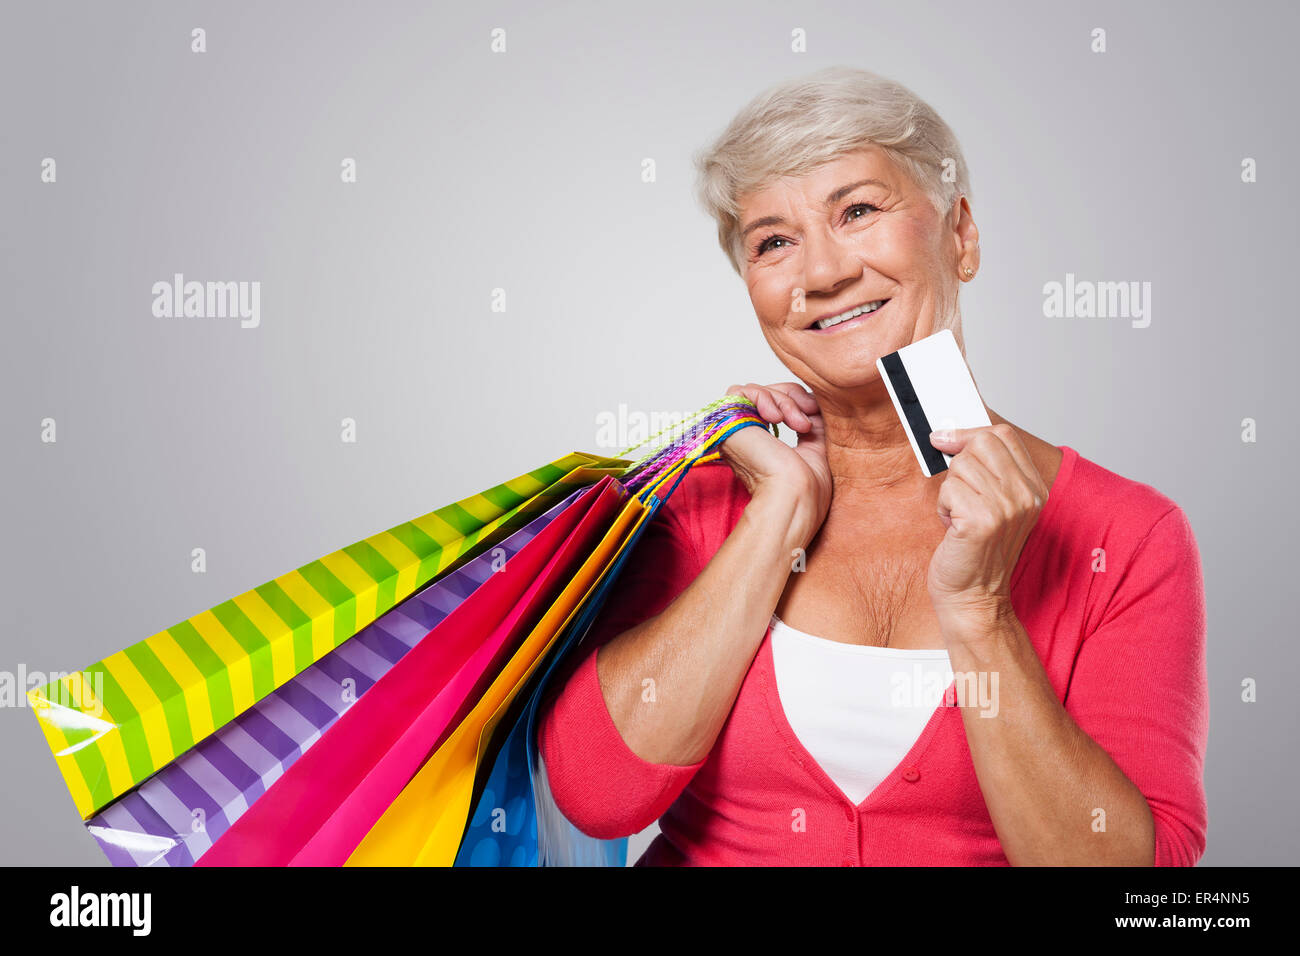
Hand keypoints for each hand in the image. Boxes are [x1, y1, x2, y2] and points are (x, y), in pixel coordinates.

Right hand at [718, 382, 830, 549]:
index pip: (774, 404)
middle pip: (766, 394)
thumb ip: (814, 421)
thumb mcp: (817, 446)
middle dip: (793, 397)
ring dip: (784, 400)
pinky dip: (766, 398)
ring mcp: (734, 430)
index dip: (796, 399)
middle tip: (809, 413)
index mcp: (762, 444)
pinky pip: (742, 391)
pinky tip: (778, 418)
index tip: (815, 411)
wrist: (794, 497)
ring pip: (756, 392)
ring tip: (800, 424)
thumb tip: (815, 400)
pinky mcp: (726, 424)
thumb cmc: (806, 488)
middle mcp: (745, 436)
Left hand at [925, 424, 1049, 629]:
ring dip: (949, 492)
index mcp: (1034, 489)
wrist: (974, 598)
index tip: (947, 439)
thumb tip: (950, 434)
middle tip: (959, 497)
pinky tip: (954, 529)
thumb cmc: (975, 553)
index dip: (970, 432)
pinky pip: (948, 490)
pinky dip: (943, 508)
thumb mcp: (991, 505)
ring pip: (961, 466)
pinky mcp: (983, 521)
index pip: (1004, 435)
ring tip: (960, 518)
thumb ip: (985, 471)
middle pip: (982, 443)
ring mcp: (1008, 508)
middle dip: (958, 466)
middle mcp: (1026, 496)